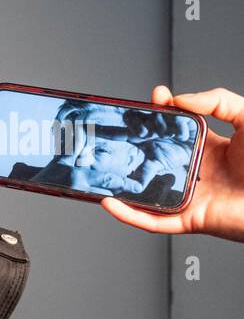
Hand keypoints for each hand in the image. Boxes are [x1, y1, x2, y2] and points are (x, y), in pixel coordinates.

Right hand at [101, 86, 243, 241]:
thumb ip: (217, 100)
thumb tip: (179, 99)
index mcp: (210, 149)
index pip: (177, 131)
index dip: (162, 114)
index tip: (154, 98)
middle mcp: (196, 173)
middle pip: (155, 160)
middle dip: (132, 147)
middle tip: (116, 131)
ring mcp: (190, 196)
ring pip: (147, 192)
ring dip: (121, 183)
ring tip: (99, 169)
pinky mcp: (188, 219)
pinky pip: (152, 220)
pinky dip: (128, 214)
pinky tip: (109, 202)